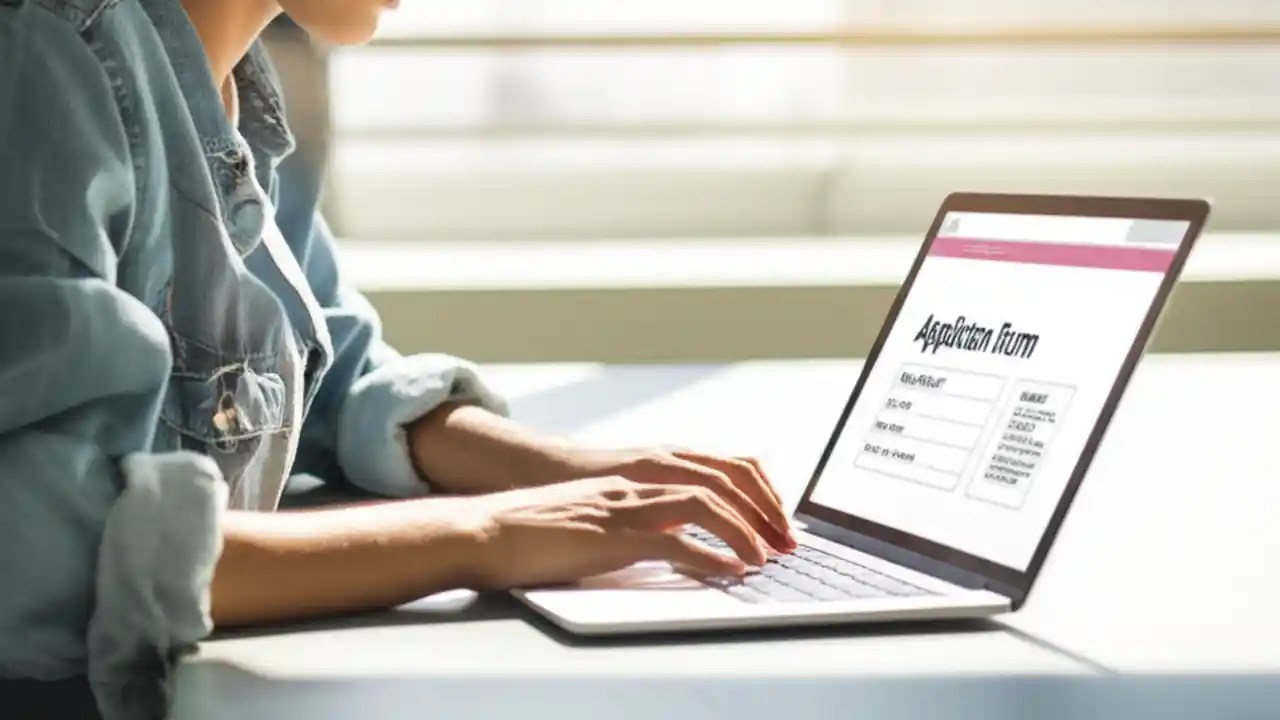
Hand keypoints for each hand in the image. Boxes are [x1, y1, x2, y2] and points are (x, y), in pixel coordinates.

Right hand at [469, 476, 769, 588]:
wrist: (491, 527)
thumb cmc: (542, 527)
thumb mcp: (606, 513)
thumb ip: (645, 519)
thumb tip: (685, 541)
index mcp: (641, 473)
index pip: (716, 465)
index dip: (756, 488)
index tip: (778, 517)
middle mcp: (640, 481)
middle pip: (722, 479)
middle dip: (763, 509)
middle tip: (788, 540)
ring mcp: (627, 505)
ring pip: (705, 504)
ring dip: (744, 531)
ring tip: (765, 558)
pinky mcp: (612, 535)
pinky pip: (673, 541)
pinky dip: (709, 557)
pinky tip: (728, 572)